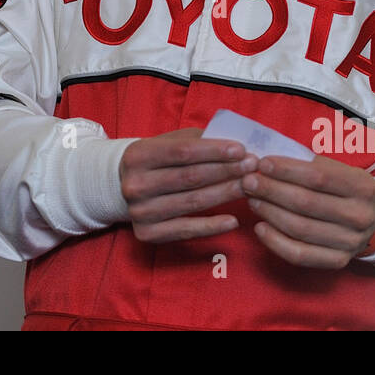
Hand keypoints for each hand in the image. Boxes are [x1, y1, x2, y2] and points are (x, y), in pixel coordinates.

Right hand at [119, 128, 257, 243]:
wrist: (122, 188)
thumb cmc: (156, 161)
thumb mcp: (167, 142)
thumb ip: (197, 140)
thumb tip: (235, 146)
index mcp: (138, 155)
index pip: (183, 152)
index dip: (214, 151)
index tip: (241, 150)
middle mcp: (136, 185)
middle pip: (190, 178)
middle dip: (226, 171)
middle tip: (252, 167)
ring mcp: (140, 212)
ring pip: (193, 203)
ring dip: (225, 194)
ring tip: (248, 186)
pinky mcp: (148, 234)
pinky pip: (187, 230)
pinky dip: (212, 226)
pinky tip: (234, 220)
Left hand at [241, 154, 374, 268]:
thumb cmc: (347, 189)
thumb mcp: (340, 170)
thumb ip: (310, 165)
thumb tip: (269, 163)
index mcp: (361, 188)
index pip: (318, 178)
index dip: (287, 170)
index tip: (263, 163)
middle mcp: (359, 216)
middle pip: (306, 203)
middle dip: (271, 190)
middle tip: (248, 181)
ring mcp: (349, 242)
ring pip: (300, 229)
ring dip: (269, 213)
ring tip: (251, 199)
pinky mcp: (337, 261)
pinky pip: (300, 255)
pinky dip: (275, 242)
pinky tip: (260, 227)